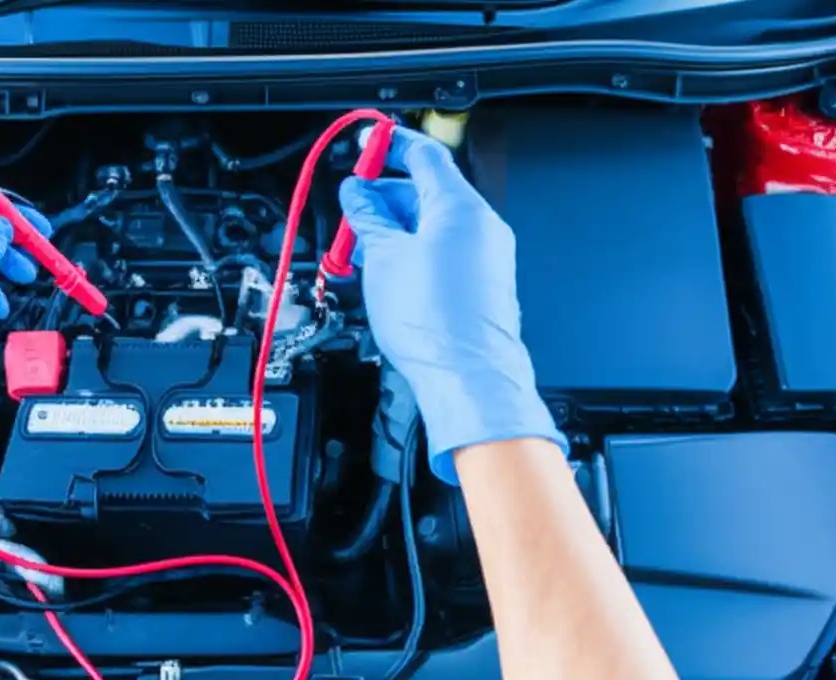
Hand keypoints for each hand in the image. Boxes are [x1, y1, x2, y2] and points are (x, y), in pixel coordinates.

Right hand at [340, 127, 565, 481]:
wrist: (469, 377)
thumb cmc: (435, 322)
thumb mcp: (383, 258)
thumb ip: (368, 218)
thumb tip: (356, 195)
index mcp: (460, 207)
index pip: (425, 155)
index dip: (390, 145)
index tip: (366, 145)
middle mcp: (481, 226)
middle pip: (426, 191)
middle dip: (383, 197)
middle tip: (350, 211)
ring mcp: (485, 255)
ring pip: (432, 224)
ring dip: (394, 229)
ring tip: (360, 249)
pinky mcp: (481, 283)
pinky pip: (443, 251)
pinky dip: (412, 251)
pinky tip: (386, 271)